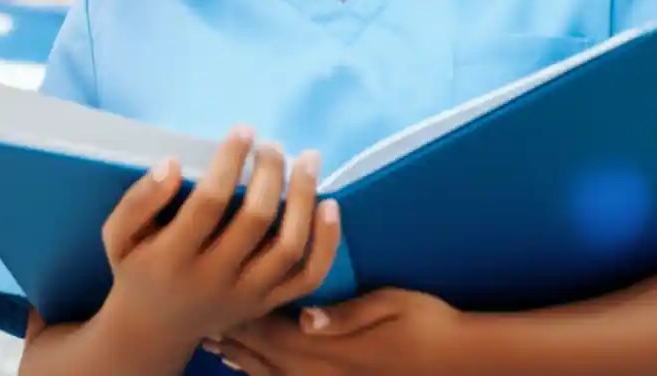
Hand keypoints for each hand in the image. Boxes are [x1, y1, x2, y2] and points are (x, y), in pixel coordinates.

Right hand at [98, 126, 342, 351]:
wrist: (155, 328)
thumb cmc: (138, 268)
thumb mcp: (119, 236)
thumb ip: (139, 200)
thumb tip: (173, 163)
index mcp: (173, 259)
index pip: (209, 203)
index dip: (230, 162)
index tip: (244, 131)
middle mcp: (214, 280)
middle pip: (256, 220)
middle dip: (270, 173)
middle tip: (272, 145)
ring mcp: (247, 296)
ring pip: (289, 247)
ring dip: (304, 198)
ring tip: (308, 160)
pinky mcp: (269, 303)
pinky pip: (309, 276)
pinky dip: (326, 241)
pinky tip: (329, 204)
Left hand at [204, 288, 464, 375]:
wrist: (456, 361)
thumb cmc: (427, 323)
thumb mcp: (392, 306)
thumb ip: (347, 316)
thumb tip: (306, 318)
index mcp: (330, 345)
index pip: (274, 326)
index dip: (242, 309)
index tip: (215, 288)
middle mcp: (321, 370)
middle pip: (263, 352)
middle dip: (232, 333)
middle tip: (201, 317)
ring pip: (270, 374)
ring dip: (240, 357)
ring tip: (214, 343)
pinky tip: (252, 369)